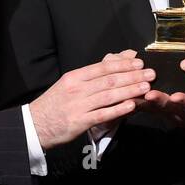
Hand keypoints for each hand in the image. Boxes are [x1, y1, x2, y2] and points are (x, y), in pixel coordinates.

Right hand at [30, 52, 151, 149]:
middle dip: (132, 76)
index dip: (123, 64)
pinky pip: (103, 114)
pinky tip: (132, 105)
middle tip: (150, 73)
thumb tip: (115, 60)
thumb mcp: (70, 84)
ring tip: (146, 87)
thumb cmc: (55, 104)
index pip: (102, 67)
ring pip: (109, 95)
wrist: (34, 125)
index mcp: (75, 77)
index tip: (139, 62)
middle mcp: (77, 89)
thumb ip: (92, 75)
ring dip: (130, 90)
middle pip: (109, 80)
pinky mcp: (80, 122)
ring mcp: (78, 105)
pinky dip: (118, 109)